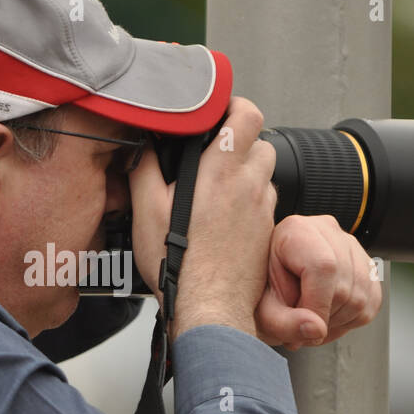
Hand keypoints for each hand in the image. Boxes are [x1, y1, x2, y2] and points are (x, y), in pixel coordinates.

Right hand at [129, 97, 276, 339]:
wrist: (210, 307)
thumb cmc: (180, 265)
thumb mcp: (147, 211)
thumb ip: (145, 169)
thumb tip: (146, 147)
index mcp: (222, 171)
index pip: (247, 115)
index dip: (235, 107)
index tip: (219, 114)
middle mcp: (250, 186)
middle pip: (261, 143)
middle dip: (241, 142)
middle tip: (216, 155)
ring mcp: (264, 210)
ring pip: (265, 174)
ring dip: (247, 173)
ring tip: (220, 189)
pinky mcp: (268, 232)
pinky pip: (265, 204)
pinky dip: (251, 202)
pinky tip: (227, 219)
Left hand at [255, 214, 382, 348]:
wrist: (270, 287)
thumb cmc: (261, 294)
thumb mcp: (262, 311)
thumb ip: (283, 322)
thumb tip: (316, 329)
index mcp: (296, 231)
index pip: (323, 267)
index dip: (317, 306)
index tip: (305, 328)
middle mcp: (327, 232)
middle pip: (343, 287)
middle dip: (322, 319)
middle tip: (299, 327)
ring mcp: (351, 247)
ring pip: (360, 298)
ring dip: (336, 323)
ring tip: (310, 323)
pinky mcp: (366, 267)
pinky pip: (371, 303)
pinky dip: (350, 320)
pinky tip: (326, 318)